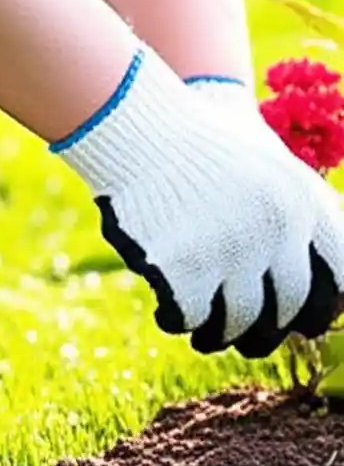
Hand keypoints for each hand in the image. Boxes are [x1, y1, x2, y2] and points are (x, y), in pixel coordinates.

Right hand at [55, 46, 343, 356]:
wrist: (140, 126)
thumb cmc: (199, 138)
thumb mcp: (268, 159)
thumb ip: (296, 208)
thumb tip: (316, 271)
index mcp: (302, 205)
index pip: (338, 278)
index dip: (323, 309)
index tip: (305, 324)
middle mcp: (276, 232)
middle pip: (286, 308)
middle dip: (266, 332)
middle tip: (248, 339)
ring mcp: (230, 252)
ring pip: (238, 322)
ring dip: (219, 335)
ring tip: (205, 335)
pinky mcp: (184, 266)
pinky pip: (189, 317)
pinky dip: (178, 322)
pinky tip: (168, 314)